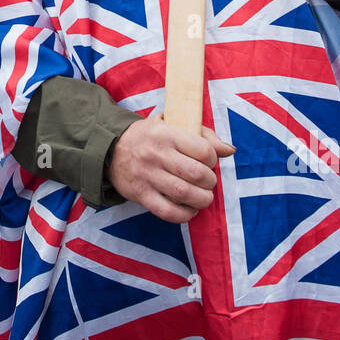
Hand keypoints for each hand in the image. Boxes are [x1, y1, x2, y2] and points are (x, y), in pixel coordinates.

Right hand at [108, 115, 233, 223]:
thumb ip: (202, 134)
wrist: (109, 150)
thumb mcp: (171, 124)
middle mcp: (156, 154)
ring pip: (184, 194)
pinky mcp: (140, 194)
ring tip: (203, 197)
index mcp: (166, 134)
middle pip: (196, 174)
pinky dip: (184, 215)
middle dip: (210, 182)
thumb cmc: (148, 136)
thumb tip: (230, 150)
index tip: (209, 162)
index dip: (213, 159)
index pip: (202, 149)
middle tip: (208, 182)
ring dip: (202, 200)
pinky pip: (167, 212)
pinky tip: (190, 210)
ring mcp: (147, 176)